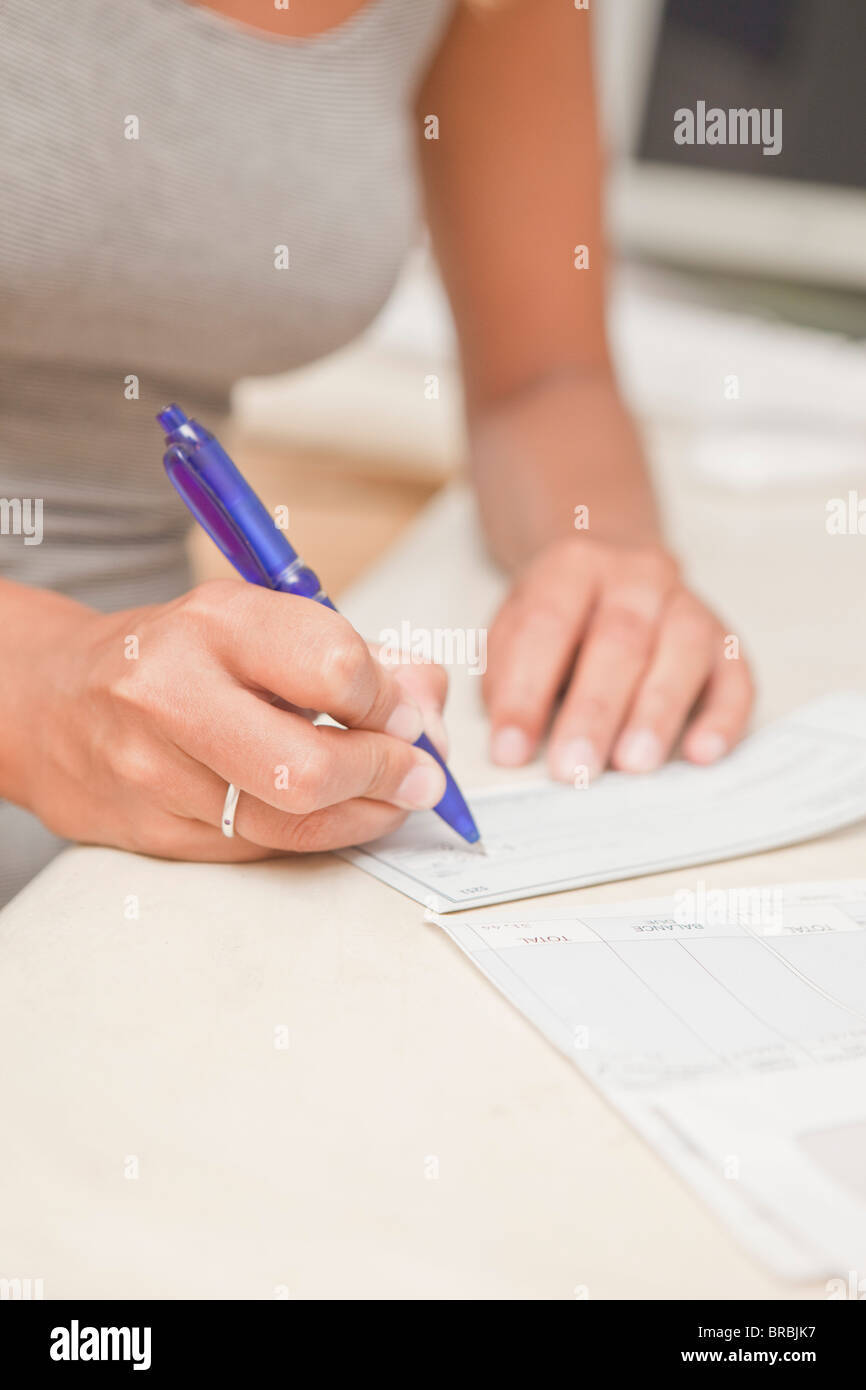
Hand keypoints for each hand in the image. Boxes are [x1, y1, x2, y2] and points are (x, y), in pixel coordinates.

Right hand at [16, 580, 449, 859]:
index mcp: (216, 622)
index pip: (336, 669)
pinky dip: (314, 833)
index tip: (410, 717)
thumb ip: (359, 657)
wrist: (52, 700)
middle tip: (419, 776)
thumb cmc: (178, 655)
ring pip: (290, 823)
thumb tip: (428, 704)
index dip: (393, 703)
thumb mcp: (262, 624)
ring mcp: (153, 771)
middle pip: (309, 768)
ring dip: (365, 816)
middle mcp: (173, 693)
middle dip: (386, 777)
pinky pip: (260, 848)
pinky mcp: (149, 830)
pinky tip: (330, 811)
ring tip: (390, 797)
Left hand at [483, 537, 752, 781]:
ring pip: (682, 652)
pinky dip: (723, 718)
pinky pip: (735, 677)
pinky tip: (701, 755)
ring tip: (633, 765)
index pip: (545, 626)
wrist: (610, 572)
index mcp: (572, 566)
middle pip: (619, 641)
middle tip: (573, 768)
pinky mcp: (725, 642)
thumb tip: (511, 740)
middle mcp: (637, 577)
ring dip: (657, 712)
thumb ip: (505, 676)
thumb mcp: (511, 630)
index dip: (525, 692)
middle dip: (594, 712)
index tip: (508, 751)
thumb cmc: (557, 618)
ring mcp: (687, 605)